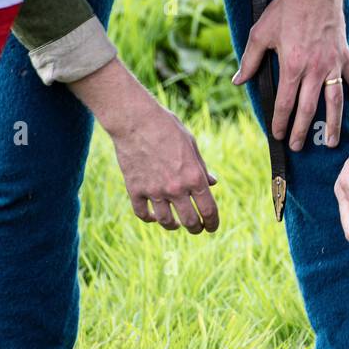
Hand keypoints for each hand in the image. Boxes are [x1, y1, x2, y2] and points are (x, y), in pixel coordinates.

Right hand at [70, 59, 218, 234]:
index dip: (213, 223)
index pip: (209, 210)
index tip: (212, 227)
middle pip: (190, 221)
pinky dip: (150, 218)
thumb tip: (212, 184)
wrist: (135, 121)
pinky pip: (143, 213)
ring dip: (174, 226)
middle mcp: (176, 188)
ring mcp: (154, 190)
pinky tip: (155, 217)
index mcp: (194, 177)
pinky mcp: (135, 189)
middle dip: (196, 228)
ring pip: (166, 222)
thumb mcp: (191, 145)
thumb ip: (201, 168)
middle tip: (197, 228)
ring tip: (177, 224)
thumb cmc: (167, 128)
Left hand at [233, 0, 348, 153]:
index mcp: (292, 65)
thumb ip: (249, 60)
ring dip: (333, 125)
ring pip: (334, 102)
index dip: (280, 122)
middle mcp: (314, 69)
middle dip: (302, 130)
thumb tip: (238, 81)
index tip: (277, 134)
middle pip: (309, 109)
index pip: (285, 103)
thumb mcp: (260, 32)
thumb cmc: (286, 9)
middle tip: (297, 146)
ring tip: (332, 143)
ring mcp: (333, 64)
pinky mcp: (345, 57)